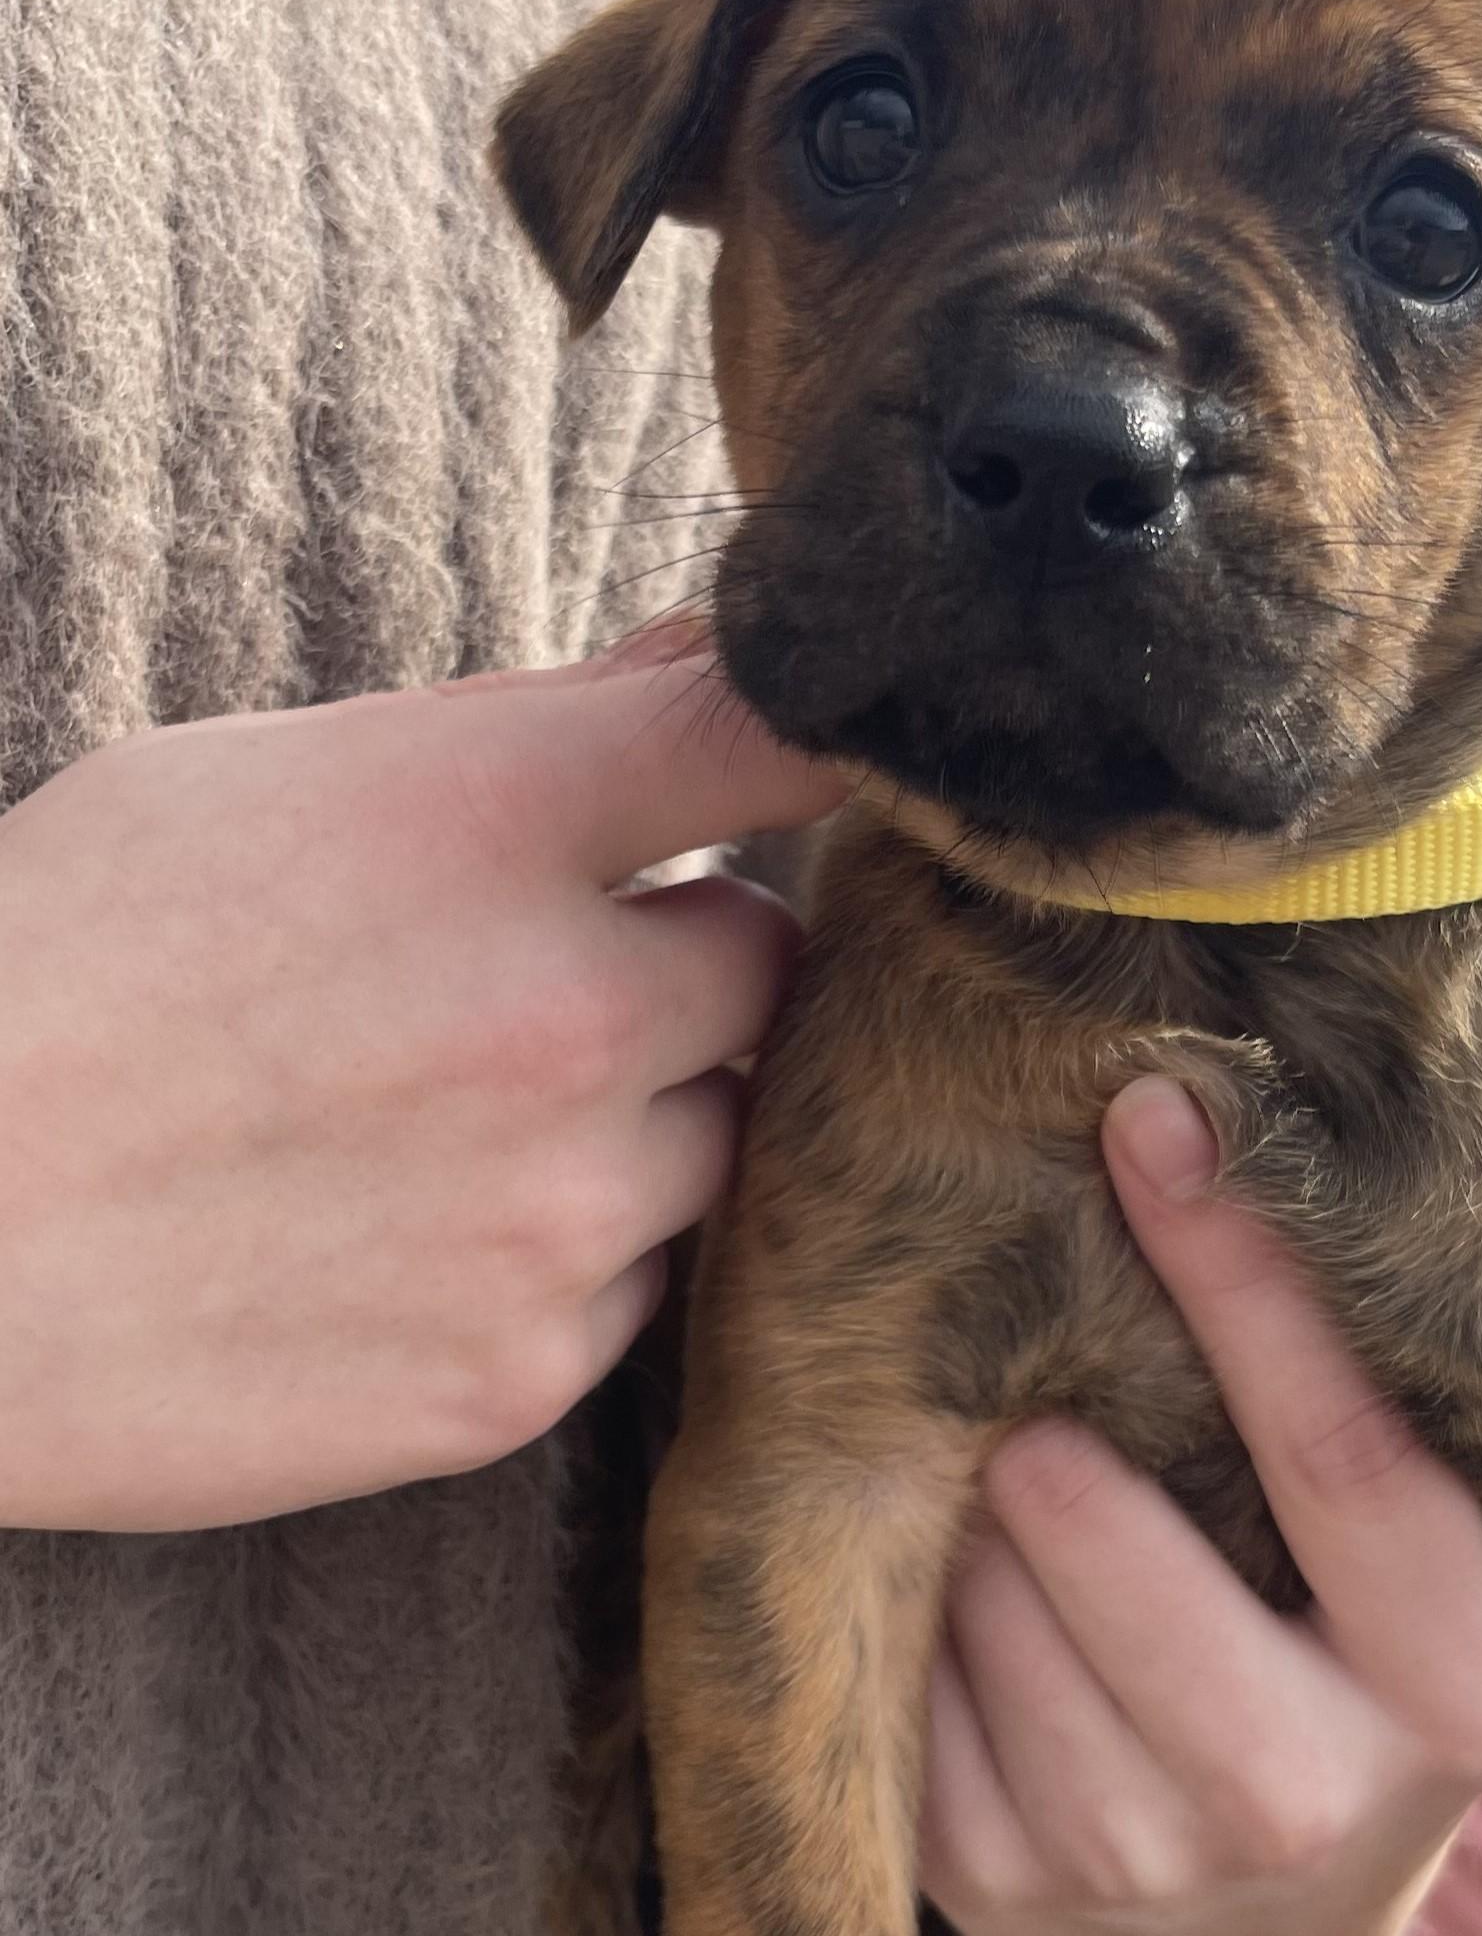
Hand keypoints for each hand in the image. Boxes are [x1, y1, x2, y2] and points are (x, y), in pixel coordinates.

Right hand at [0, 629, 847, 1530]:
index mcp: (491, 826)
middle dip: (691, 955)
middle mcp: (567, 1016)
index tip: (846, 760)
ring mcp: (558, 1211)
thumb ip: (515, 729)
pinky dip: (575, 1247)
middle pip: (773, 956)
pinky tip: (428, 1229)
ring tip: (463, 1115)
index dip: (826, 739)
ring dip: (646, 1110)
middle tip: (550, 975)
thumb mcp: (257, 780)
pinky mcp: (523, 1372)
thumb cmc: (64, 971)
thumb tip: (696, 666)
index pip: (767, 738)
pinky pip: (645, 1279)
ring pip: (727, 1126)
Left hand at [922, 1079, 1481, 1935]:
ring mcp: (1144, 1860)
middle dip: (1050, 1426)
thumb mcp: (1423, 1565)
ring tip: (1026, 1482)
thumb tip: (1223, 1140)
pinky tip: (974, 1572)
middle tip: (1042, 1377)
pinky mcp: (1003, 1893)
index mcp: (1457, 1676)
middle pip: (1113, 1533)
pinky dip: (924, 1591)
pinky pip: (910, 1679)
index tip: (1156, 1114)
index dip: (1241, 1273)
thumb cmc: (1361, 1666)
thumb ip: (1375, 1414)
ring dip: (979, 1504)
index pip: (1337, 1448)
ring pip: (985, 1592)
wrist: (1282, 1930)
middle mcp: (1312, 1791)